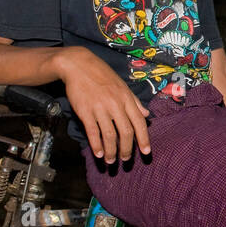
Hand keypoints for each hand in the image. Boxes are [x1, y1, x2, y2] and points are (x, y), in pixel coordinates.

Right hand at [57, 47, 150, 163]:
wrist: (78, 65)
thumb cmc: (102, 75)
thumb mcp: (122, 86)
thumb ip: (135, 102)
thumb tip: (147, 115)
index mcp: (127, 98)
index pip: (139, 122)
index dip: (144, 139)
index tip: (146, 152)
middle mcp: (115, 104)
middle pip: (125, 132)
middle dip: (127, 150)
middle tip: (126, 160)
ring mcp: (100, 108)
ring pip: (109, 135)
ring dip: (111, 151)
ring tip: (111, 161)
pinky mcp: (85, 111)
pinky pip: (93, 132)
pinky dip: (96, 145)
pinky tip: (98, 154)